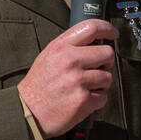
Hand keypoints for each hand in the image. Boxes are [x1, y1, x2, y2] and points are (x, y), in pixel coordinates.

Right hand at [17, 19, 117, 139]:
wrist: (28, 112)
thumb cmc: (38, 85)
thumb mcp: (47, 57)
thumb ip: (69, 47)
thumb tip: (94, 42)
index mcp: (60, 47)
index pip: (91, 28)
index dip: (107, 28)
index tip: (112, 33)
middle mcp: (70, 61)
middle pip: (107, 53)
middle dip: (105, 62)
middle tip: (95, 69)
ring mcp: (77, 80)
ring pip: (107, 77)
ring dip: (100, 84)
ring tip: (83, 87)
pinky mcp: (83, 99)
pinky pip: (103, 96)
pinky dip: (96, 100)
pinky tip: (81, 99)